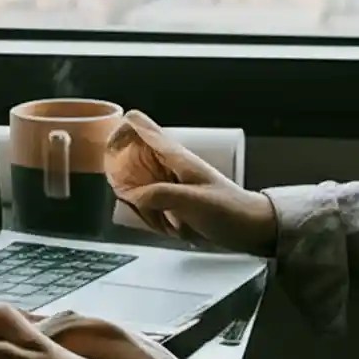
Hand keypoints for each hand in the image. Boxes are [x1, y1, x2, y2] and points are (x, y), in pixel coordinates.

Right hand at [104, 110, 276, 255]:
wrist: (252, 230)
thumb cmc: (231, 210)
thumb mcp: (194, 202)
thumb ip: (160, 195)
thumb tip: (130, 194)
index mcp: (177, 158)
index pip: (144, 129)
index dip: (122, 129)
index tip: (105, 135)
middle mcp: (170, 167)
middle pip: (130, 158)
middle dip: (123, 177)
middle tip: (134, 196)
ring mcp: (170, 184)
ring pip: (134, 185)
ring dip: (136, 203)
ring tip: (160, 219)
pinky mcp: (171, 202)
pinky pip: (145, 204)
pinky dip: (147, 215)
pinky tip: (163, 226)